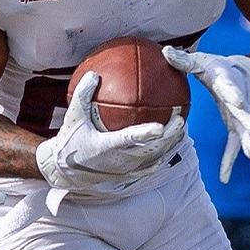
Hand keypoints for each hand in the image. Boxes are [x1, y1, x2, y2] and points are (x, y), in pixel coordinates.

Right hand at [34, 73, 186, 190]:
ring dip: (171, 144)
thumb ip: (82, 96)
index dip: (145, 134)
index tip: (160, 126)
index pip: (128, 139)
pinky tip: (172, 142)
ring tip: (182, 128)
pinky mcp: (130, 175)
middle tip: (180, 118)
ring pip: (155, 158)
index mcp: (105, 146)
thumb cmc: (71, 141)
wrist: (67, 172)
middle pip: (151, 150)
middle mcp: (119, 160)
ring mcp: (126, 170)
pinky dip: (164, 154)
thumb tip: (92, 74)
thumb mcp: (73, 117)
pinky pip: (152, 165)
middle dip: (169, 136)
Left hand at [163, 46, 249, 182]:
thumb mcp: (201, 61)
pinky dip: (229, 161)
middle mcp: (238, 101)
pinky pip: (234, 146)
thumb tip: (164, 50)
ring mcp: (241, 116)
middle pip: (246, 113)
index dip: (235, 94)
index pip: (232, 89)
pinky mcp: (238, 127)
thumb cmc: (217, 68)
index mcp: (227, 83)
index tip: (238, 101)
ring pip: (245, 131)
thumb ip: (183, 60)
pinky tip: (224, 179)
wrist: (244, 75)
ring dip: (248, 142)